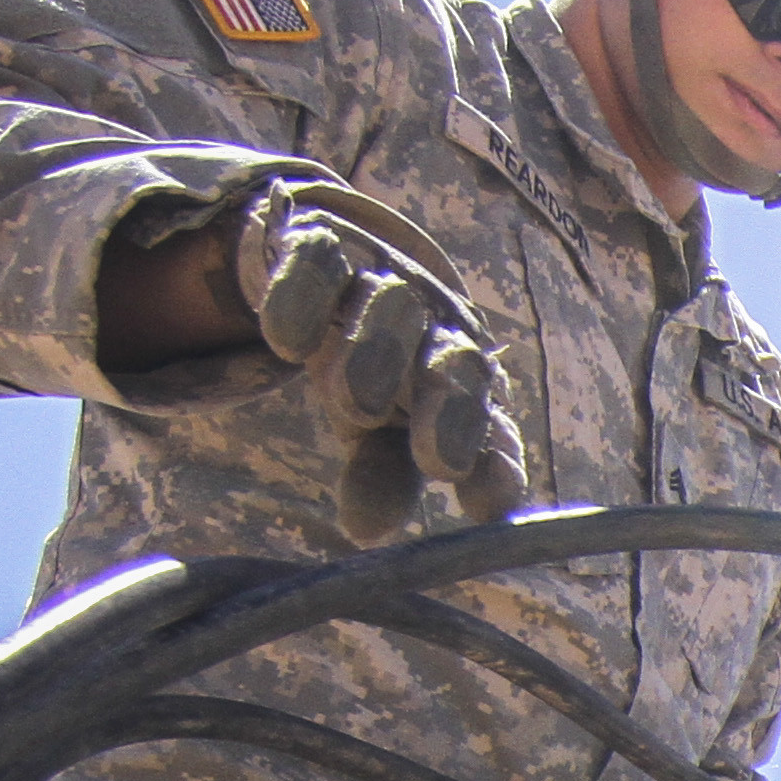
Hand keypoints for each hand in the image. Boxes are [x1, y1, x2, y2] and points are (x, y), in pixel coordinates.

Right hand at [231, 179, 531, 545]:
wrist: (328, 257)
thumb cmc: (373, 369)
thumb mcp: (377, 434)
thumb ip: (381, 480)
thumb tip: (368, 535)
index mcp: (464, 384)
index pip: (492, 429)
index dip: (494, 466)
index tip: (488, 509)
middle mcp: (436, 329)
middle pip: (456, 364)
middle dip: (453, 412)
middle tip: (440, 463)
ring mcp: (383, 281)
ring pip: (392, 308)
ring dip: (378, 356)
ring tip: (356, 406)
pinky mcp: (324, 245)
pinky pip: (319, 262)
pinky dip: (303, 297)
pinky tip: (286, 342)